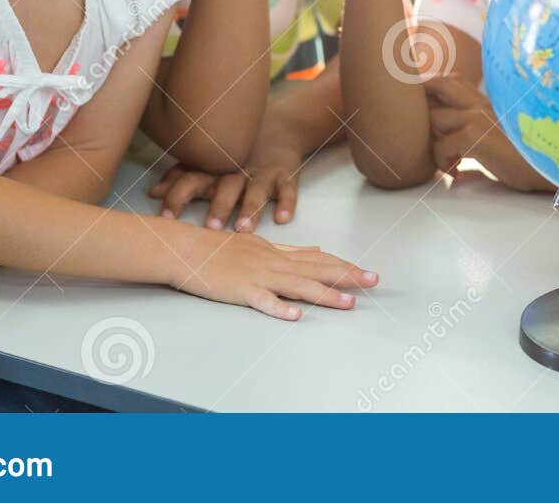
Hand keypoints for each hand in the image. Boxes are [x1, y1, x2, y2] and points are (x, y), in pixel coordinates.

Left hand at [150, 114, 305, 231]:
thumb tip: (153, 193)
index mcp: (214, 168)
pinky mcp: (286, 175)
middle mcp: (237, 170)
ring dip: (250, 208)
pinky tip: (283, 217)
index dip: (178, 196)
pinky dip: (287, 202)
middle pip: (226, 187)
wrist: (280, 125)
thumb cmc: (235, 151)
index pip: (193, 180)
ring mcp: (263, 173)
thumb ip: (181, 176)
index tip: (166, 217)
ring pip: (257, 190)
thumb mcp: (209, 161)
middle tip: (211, 227)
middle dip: (219, 205)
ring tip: (244, 228)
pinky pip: (288, 189)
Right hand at [172, 229, 377, 318]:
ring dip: (325, 294)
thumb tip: (316, 249)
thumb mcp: (259, 243)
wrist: (185, 248)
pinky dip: (279, 308)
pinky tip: (295, 315)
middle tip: (373, 281)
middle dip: (347, 276)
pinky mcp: (240, 290)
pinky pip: (262, 301)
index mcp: (278, 253)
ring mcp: (258, 276)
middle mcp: (273, 262)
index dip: (344, 265)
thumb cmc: (219, 248)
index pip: (318, 260)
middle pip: (316, 270)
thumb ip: (289, 250)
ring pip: (297, 285)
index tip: (365, 272)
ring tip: (349, 302)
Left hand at [425, 75, 553, 192]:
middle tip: (431, 134)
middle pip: (436, 84)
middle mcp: (480, 102)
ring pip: (432, 118)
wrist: (551, 167)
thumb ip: (478, 136)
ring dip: (433, 141)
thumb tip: (457, 166)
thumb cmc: (529, 158)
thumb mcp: (502, 137)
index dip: (433, 93)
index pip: (451, 80)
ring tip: (447, 159)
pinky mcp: (476, 136)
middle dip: (423, 104)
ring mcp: (477, 117)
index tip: (430, 116)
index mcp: (487, 101)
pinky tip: (457, 172)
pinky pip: (440, 146)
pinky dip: (442, 162)